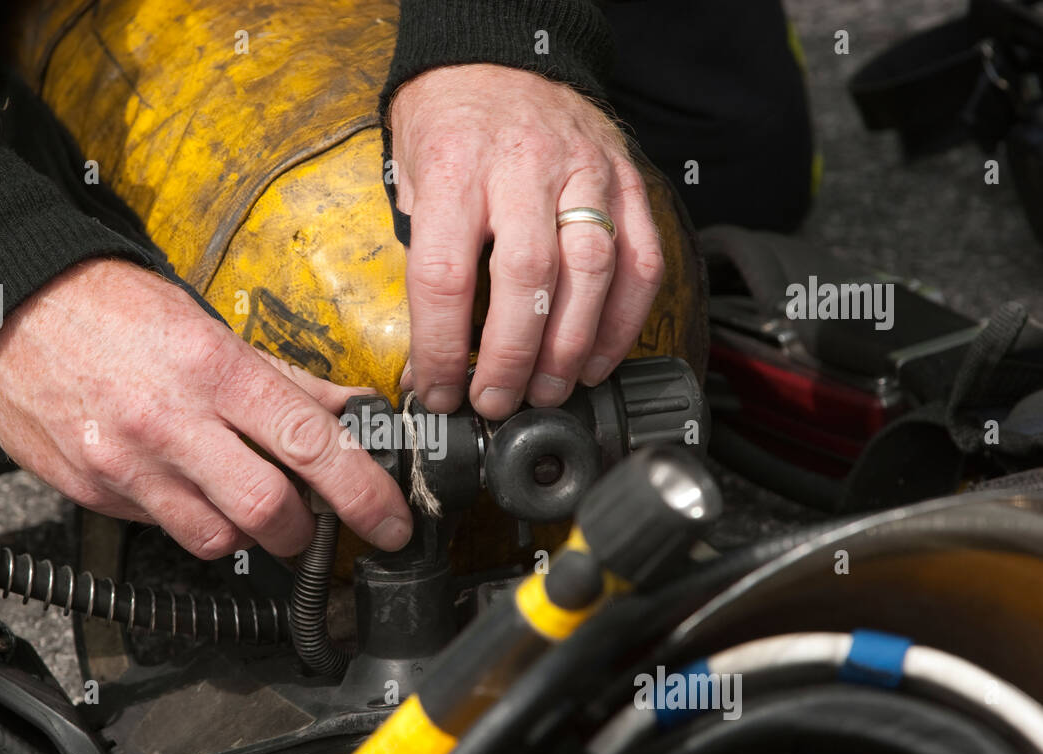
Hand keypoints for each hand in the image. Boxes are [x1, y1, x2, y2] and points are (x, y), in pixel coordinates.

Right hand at [0, 258, 411, 557]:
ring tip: (242, 502)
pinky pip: (161, 529)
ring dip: (246, 534)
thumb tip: (347, 411)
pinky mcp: (92, 491)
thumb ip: (280, 377)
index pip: (310, 444)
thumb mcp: (205, 324)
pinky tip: (184, 487)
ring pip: (215, 539)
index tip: (391, 520)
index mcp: (214, 369)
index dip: (363, 493)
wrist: (7, 307)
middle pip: (268, 512)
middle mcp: (171, 423)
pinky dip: (188, 520)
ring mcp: (126, 464)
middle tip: (312, 523)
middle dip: (305, 532)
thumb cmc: (110, 308)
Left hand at [390, 64, 663, 417]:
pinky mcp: (626, 180)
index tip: (437, 390)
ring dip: (571, 348)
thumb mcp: (409, 177)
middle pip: (527, 279)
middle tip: (498, 401)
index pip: (446, 274)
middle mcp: (523, 167)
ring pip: (592, 272)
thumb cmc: (449, 123)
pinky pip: (641, 260)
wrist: (500, 54)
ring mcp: (584, 172)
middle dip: (512, 358)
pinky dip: (624, 320)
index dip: (442, 348)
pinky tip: (598, 359)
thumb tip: (430, 354)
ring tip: (548, 391)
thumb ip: (424, 255)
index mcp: (455, 168)